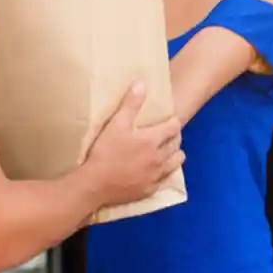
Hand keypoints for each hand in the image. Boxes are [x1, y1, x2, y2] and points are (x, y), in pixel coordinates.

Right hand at [82, 81, 184, 206]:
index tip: (169, 119)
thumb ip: (130, 104)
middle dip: (175, 137)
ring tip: (165, 151)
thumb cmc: (104, 152)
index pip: (174, 127)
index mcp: (152, 140)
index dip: (173, 121)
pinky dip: (165, 172)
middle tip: (167, 133)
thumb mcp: (115, 124)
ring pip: (176, 163)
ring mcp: (156, 175)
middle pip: (177, 144)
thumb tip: (141, 83)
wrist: (95, 184)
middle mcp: (159, 158)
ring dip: (174, 155)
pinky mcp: (150, 190)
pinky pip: (166, 179)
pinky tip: (157, 170)